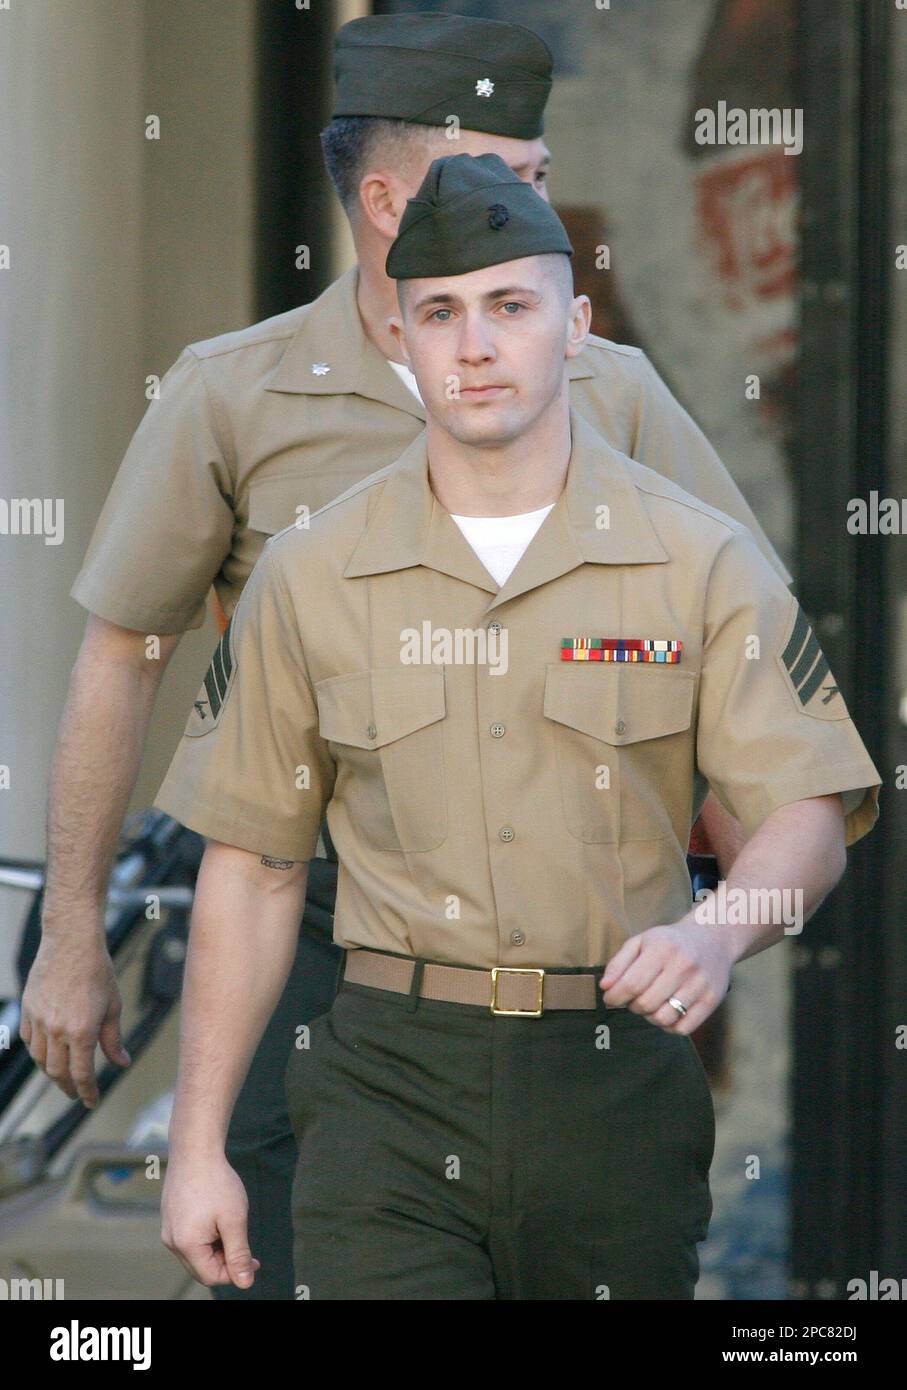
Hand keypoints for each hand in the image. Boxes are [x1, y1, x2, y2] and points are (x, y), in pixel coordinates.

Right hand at [20, 930, 130, 1107]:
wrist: (71, 942)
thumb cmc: (97, 971)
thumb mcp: (113, 1006)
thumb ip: (114, 1039)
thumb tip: (121, 1062)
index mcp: (82, 1031)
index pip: (82, 1074)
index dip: (87, 1092)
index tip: (91, 1102)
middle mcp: (57, 1030)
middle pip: (58, 1072)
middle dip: (68, 1087)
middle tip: (76, 1093)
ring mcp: (39, 1020)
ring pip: (40, 1059)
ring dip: (51, 1072)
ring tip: (62, 1075)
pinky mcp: (28, 1009)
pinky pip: (28, 1039)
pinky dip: (37, 1051)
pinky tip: (46, 1052)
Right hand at [161, 1154, 261, 1288]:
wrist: (195, 1148)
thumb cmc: (216, 1182)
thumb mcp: (234, 1220)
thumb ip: (239, 1255)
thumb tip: (245, 1283)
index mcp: (186, 1245)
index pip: (211, 1276)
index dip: (235, 1273)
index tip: (255, 1261)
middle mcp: (171, 1240)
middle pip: (201, 1267)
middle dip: (226, 1261)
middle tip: (246, 1243)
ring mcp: (168, 1228)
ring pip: (196, 1252)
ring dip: (217, 1247)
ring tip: (232, 1223)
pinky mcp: (170, 1216)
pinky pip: (190, 1237)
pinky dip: (207, 1235)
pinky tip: (218, 1215)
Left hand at [599, 919, 732, 1032]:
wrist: (713, 938)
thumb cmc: (670, 942)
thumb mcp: (641, 941)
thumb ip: (619, 963)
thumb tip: (605, 987)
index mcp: (662, 948)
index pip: (631, 984)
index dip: (615, 997)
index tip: (609, 999)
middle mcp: (683, 966)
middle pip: (646, 1003)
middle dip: (631, 1006)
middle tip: (632, 999)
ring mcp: (700, 985)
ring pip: (663, 1018)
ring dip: (649, 1017)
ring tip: (649, 1004)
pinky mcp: (712, 1000)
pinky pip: (683, 1028)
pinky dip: (668, 1027)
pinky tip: (666, 1012)